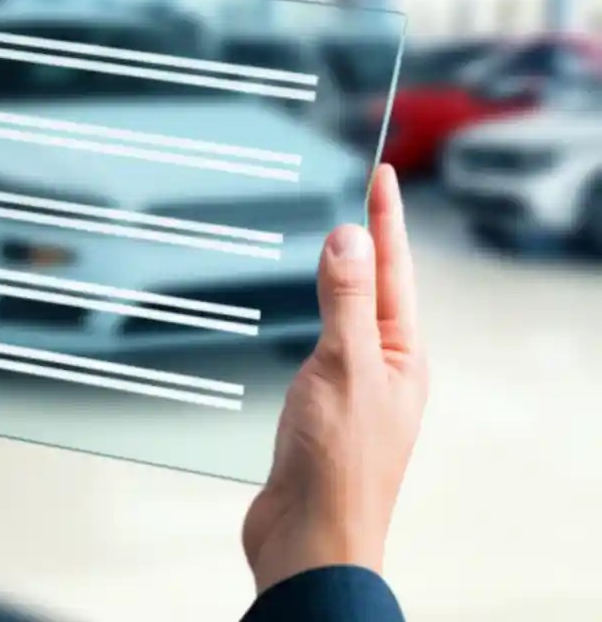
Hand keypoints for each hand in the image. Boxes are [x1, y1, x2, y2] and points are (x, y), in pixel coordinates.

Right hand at [242, 165, 428, 592]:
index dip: (384, 218)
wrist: (309, 537)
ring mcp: (351, 393)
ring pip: (348, 321)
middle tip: (365, 195)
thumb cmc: (337, 466)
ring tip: (339, 245)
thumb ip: (345, 302)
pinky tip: (308, 322)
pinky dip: (314, 322)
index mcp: (402, 357)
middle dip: (370, 243)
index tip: (380, 174)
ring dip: (343, 281)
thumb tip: (350, 237)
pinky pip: (321, 350)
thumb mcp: (345, 367)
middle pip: (375, 291)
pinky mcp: (319, 414)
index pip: (391, 270)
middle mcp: (383, 371)